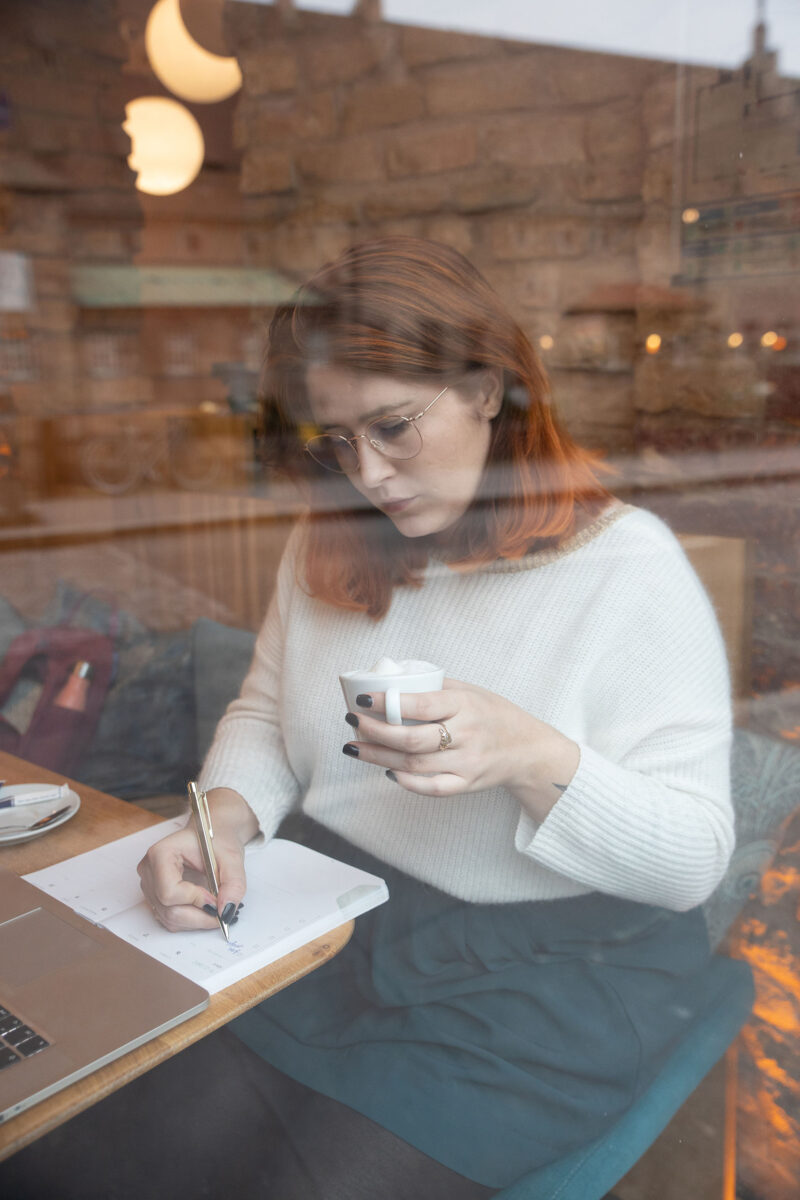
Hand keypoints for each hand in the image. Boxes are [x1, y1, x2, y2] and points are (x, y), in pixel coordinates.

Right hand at [137, 788, 256, 932]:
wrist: (210, 835)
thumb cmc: (215, 840)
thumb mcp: (232, 857)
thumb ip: (233, 883)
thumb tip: (227, 910)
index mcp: (161, 853)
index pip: (169, 890)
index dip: (195, 899)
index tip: (216, 899)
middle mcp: (149, 870)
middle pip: (168, 908)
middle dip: (198, 916)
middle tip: (221, 913)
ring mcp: (149, 885)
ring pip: (168, 917)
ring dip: (195, 921)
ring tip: (215, 909)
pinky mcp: (155, 897)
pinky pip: (169, 919)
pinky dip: (189, 921)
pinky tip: (203, 910)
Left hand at [343, 680, 579, 820]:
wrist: (528, 749)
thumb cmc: (494, 714)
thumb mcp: (471, 690)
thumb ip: (436, 686)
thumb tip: (392, 680)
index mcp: (465, 705)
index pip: (422, 705)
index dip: (389, 703)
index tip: (363, 699)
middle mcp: (467, 735)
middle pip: (412, 740)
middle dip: (376, 732)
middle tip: (352, 723)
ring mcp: (467, 763)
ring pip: (415, 765)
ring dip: (379, 757)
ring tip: (355, 747)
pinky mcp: (466, 784)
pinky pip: (431, 788)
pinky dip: (406, 782)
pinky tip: (386, 770)